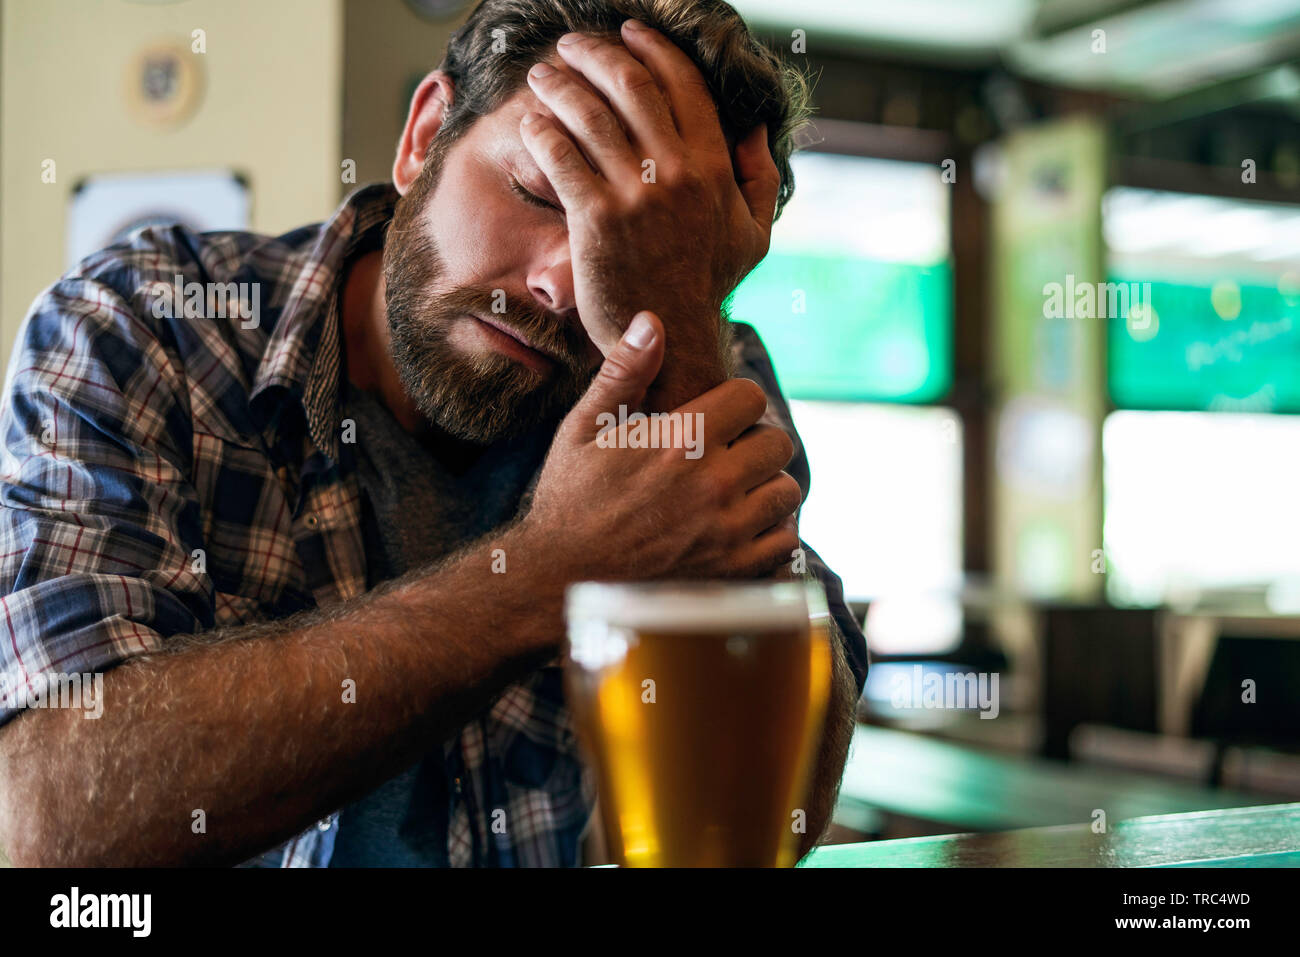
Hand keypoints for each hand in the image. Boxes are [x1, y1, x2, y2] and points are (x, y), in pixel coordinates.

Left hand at [519, 21, 780, 404]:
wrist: (670, 338)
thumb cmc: (706, 286)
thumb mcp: (754, 234)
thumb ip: (759, 178)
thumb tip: (757, 129)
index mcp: (715, 167)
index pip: (684, 84)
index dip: (653, 48)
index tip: (630, 33)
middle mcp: (677, 172)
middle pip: (632, 85)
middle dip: (597, 54)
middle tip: (572, 46)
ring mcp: (635, 194)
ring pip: (591, 113)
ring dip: (562, 84)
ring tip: (543, 75)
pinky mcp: (596, 219)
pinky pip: (562, 156)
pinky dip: (543, 131)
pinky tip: (532, 123)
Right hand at [522, 311, 801, 580]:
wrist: (560, 577)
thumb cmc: (570, 498)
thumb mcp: (583, 428)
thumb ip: (624, 373)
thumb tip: (653, 321)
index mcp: (682, 441)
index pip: (750, 397)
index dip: (736, 400)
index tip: (719, 413)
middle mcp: (714, 483)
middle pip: (777, 442)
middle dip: (755, 440)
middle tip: (729, 452)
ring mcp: (727, 531)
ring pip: (787, 491)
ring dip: (766, 485)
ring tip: (737, 489)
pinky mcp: (732, 571)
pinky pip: (785, 540)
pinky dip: (771, 531)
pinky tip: (742, 525)